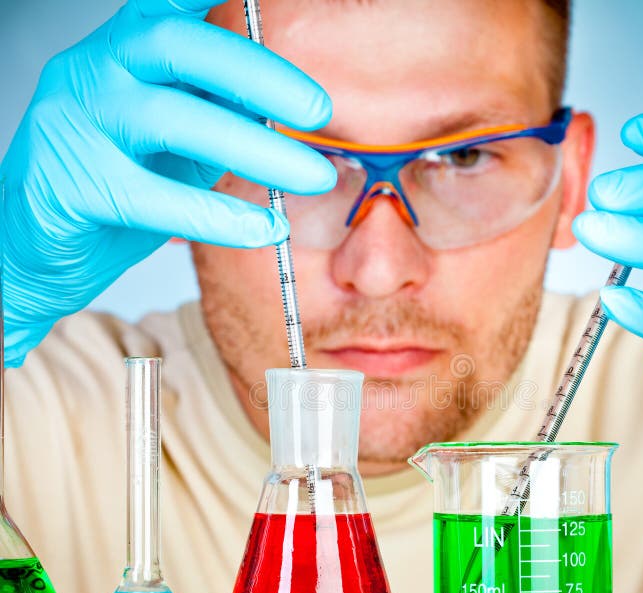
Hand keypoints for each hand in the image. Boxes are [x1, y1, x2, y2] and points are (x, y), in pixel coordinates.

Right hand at [0, 0, 334, 365]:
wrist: (46, 241)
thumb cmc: (121, 179)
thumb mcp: (184, 136)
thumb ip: (224, 111)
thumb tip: (292, 101)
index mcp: (130, 46)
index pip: (177, 4)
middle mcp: (98, 67)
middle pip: (179, 44)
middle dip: (260, 74)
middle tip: (320, 112)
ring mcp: (77, 120)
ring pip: (170, 118)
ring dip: (257, 150)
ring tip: (314, 178)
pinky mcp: (70, 183)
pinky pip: (153, 197)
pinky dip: (221, 217)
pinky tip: (266, 230)